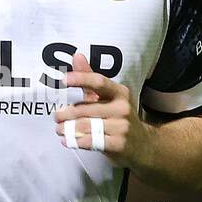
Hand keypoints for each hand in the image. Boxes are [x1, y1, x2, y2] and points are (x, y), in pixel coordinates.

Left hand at [54, 52, 154, 166]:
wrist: (144, 145)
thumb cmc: (120, 118)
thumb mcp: (110, 97)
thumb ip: (90, 79)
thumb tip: (77, 56)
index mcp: (120, 92)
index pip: (98, 82)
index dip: (80, 79)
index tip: (63, 80)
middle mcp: (122, 108)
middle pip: (85, 108)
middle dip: (65, 113)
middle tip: (56, 116)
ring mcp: (121, 127)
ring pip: (85, 126)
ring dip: (67, 128)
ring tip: (59, 129)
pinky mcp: (118, 144)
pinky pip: (90, 141)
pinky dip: (75, 141)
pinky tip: (68, 140)